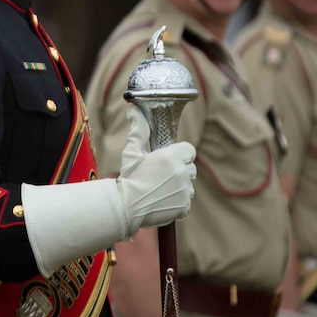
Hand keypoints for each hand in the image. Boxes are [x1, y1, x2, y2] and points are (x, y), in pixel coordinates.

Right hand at [116, 108, 195, 235]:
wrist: (125, 207)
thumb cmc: (128, 178)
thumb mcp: (132, 152)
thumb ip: (138, 129)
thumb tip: (134, 109)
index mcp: (171, 156)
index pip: (189, 150)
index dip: (181, 154)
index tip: (169, 159)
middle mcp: (182, 172)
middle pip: (191, 167)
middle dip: (180, 170)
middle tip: (162, 176)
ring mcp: (184, 190)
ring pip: (189, 185)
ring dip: (179, 187)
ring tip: (160, 190)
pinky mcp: (184, 206)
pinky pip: (186, 201)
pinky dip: (178, 202)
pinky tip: (162, 201)